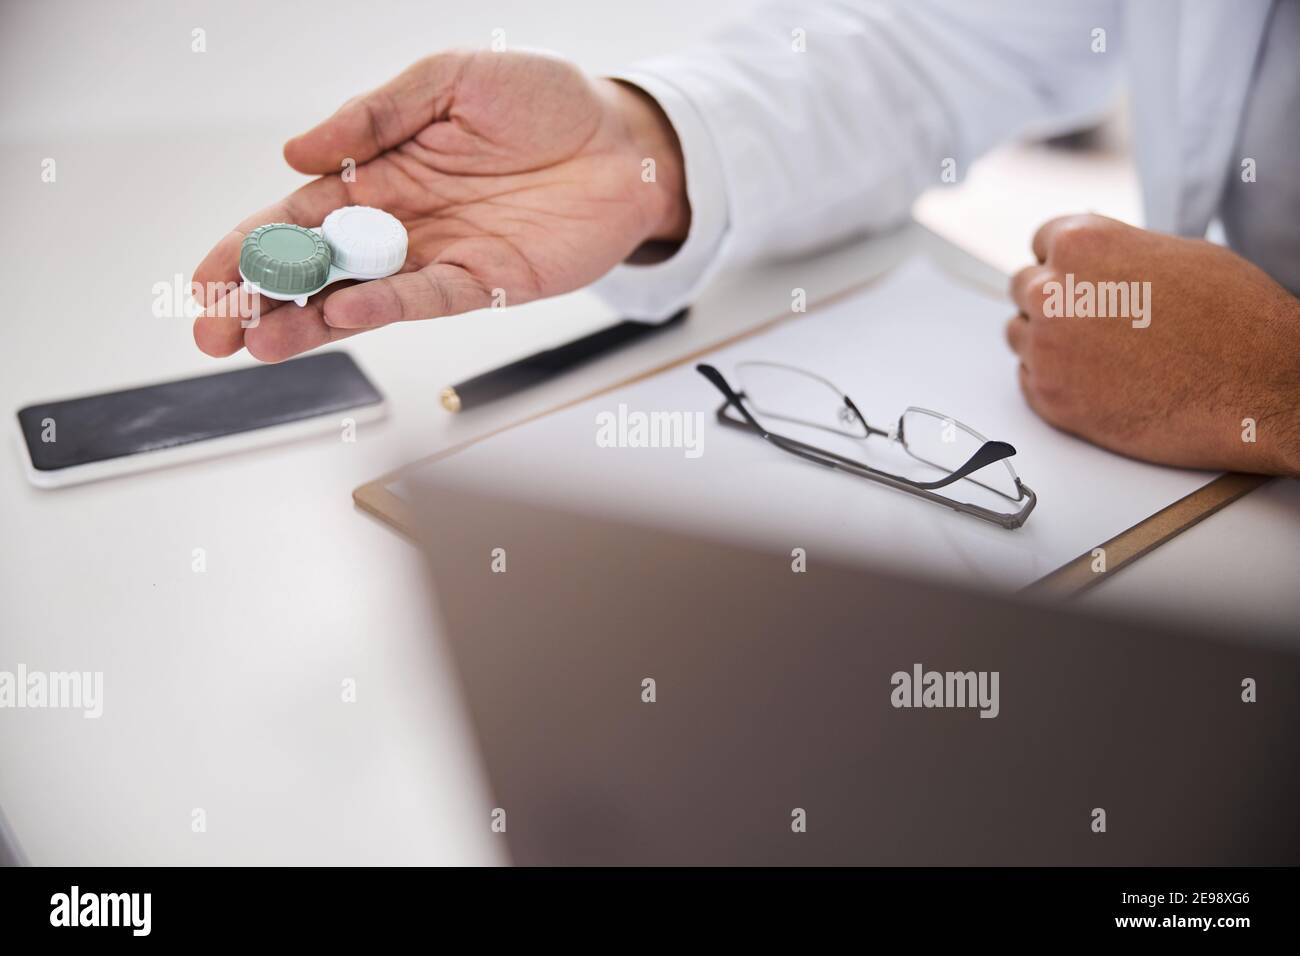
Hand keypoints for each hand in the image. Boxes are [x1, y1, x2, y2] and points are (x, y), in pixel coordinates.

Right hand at [192, 51, 688, 360]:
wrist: (624, 141)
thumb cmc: (543, 102)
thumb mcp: (449, 80)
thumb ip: (374, 115)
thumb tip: (295, 151)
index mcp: (378, 173)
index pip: (296, 216)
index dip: (247, 248)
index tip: (205, 280)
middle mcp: (399, 223)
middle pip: (314, 269)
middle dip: (259, 301)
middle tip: (213, 332)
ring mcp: (438, 256)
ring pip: (358, 297)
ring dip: (308, 322)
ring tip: (259, 344)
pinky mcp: (485, 281)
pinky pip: (426, 299)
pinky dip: (385, 307)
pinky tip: (342, 313)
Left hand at [1006, 214, 1299, 475]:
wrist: (1260, 385)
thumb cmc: (1234, 316)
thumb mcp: (1175, 252)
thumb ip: (1115, 253)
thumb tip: (1090, 262)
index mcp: (1080, 243)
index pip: (1041, 243)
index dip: (1065, 263)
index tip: (1079, 279)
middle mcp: (1051, 293)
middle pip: (1023, 289)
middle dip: (1053, 301)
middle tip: (1094, 321)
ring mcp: (1045, 349)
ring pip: (1019, 336)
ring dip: (1047, 341)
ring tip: (1101, 353)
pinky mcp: (1049, 399)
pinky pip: (1028, 381)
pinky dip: (1054, 381)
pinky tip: (1099, 381)